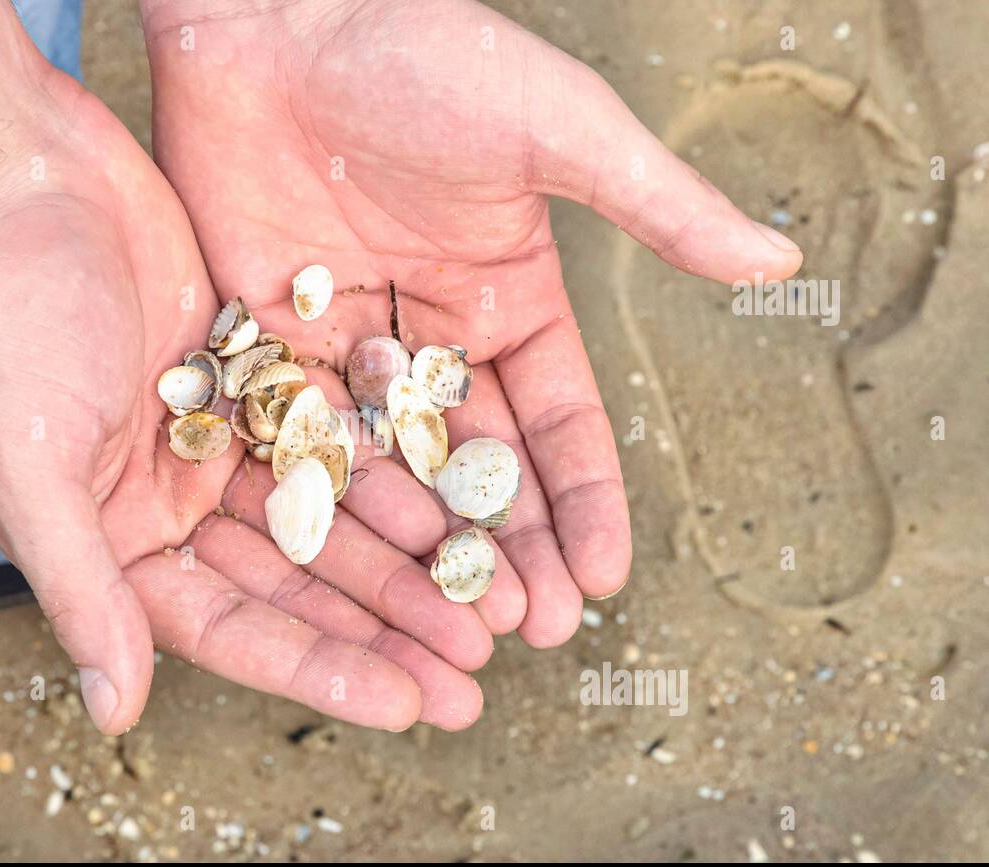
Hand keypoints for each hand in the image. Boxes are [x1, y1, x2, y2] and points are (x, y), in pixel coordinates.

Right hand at [0, 74, 485, 733]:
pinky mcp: (258, 378)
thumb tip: (113, 710)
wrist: (19, 175)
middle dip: (384, 628)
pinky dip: (392, 472)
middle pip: (298, 585)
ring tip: (488, 600)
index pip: (231, 627)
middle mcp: (173, 505)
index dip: (319, 669)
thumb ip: (79, 586)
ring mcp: (221, 441)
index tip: (408, 703)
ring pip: (330, 518)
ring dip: (404, 560)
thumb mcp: (32, 462)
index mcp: (114, 543)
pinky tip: (456, 504)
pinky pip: (338, 438)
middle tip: (474, 675)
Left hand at [142, 0, 802, 645]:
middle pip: (473, 462)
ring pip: (390, 468)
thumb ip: (653, 205)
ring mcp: (346, 344)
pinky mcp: (267, 342)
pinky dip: (325, 500)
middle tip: (528, 628)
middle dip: (506, 545)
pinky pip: (300, 435)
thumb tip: (775, 259)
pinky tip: (349, 570)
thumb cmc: (422, 51)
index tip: (603, 573)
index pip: (555, 417)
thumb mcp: (557, 130)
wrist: (278, 14)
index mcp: (506, 294)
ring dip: (421, 546)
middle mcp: (429, 334)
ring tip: (448, 623)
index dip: (582, 496)